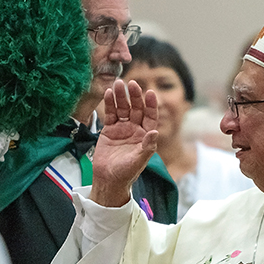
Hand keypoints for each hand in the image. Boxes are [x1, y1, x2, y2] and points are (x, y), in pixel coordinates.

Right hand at [91, 79, 159, 206]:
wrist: (108, 180)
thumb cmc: (126, 173)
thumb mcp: (138, 160)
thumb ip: (147, 146)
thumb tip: (155, 131)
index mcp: (145, 135)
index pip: (150, 116)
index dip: (151, 105)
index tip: (150, 92)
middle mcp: (135, 129)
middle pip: (136, 109)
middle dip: (134, 96)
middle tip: (131, 84)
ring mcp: (122, 128)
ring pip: (123, 109)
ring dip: (121, 97)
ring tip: (118, 84)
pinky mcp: (109, 130)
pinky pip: (110, 114)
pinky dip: (109, 104)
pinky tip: (108, 94)